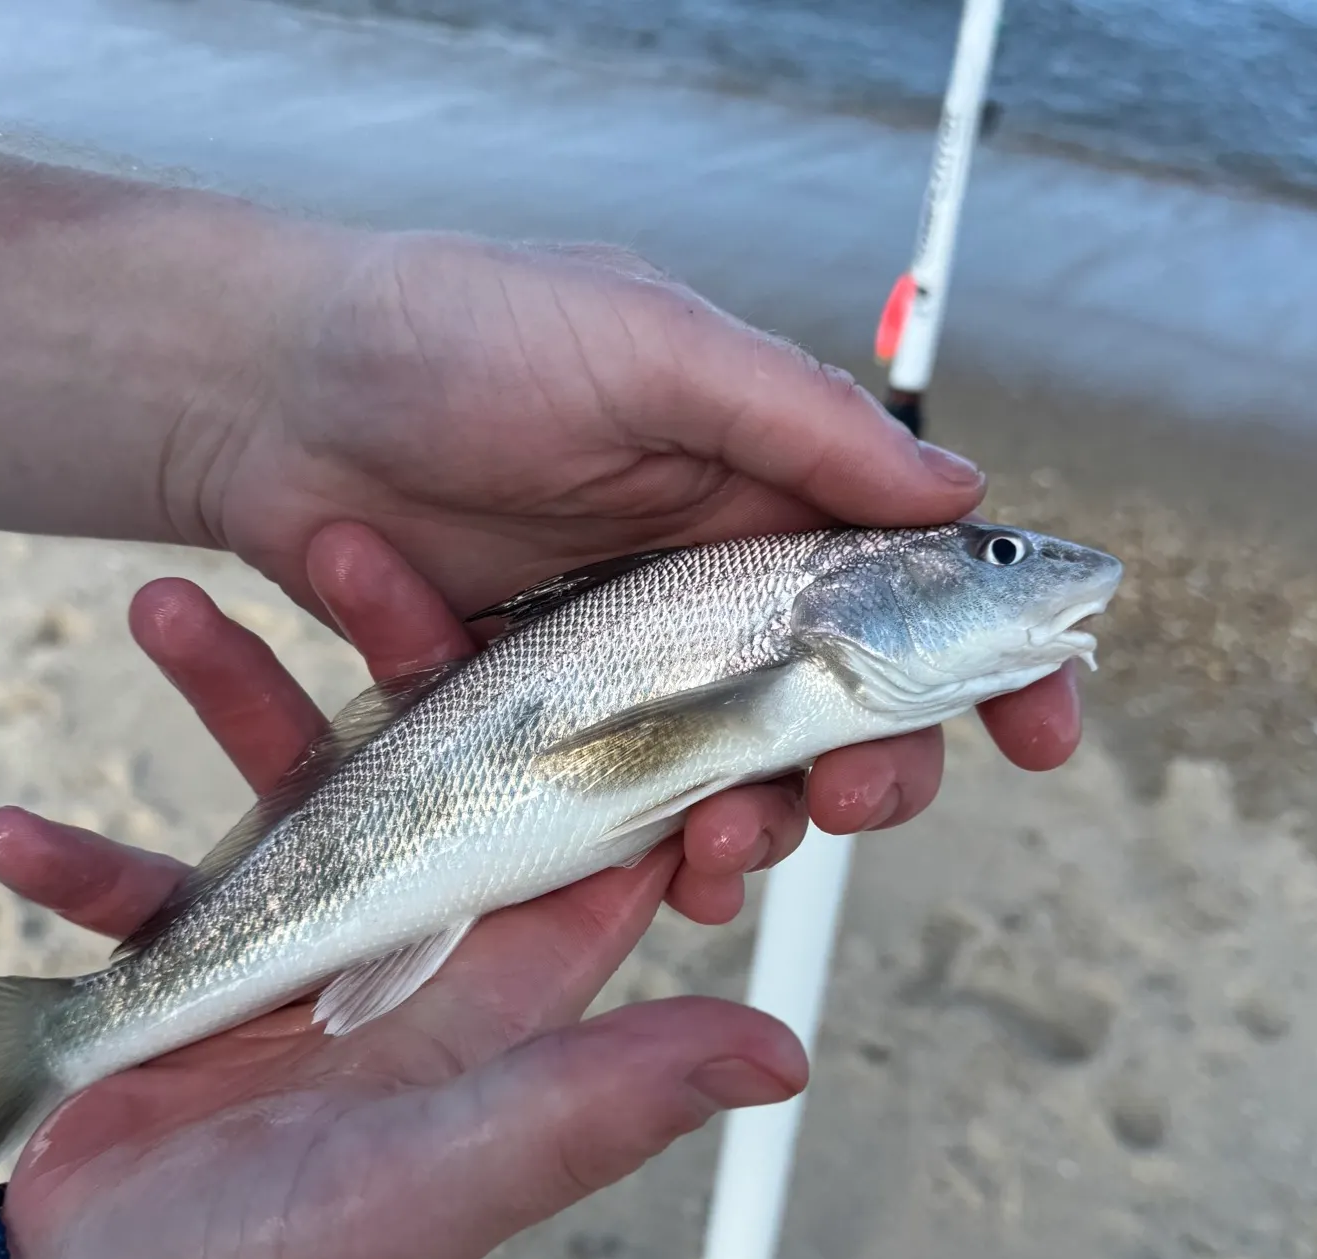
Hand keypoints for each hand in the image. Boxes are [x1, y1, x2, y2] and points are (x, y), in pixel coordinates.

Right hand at [0, 524, 809, 1258]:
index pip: (595, 825)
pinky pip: (144, 892)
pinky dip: (82, 865)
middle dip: (394, 655)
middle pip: (432, 761)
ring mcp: (309, 941)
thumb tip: (782, 1053)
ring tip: (163, 607)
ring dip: (225, 702)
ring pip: (286, 787)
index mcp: (508, 975)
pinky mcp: (203, 964)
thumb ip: (600, 1099)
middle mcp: (422, 939)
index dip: (611, 721)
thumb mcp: (461, 1173)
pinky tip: (13, 833)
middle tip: (347, 548)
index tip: (592, 602)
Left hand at [178, 230, 1081, 837]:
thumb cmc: (456, 335)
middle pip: (847, 708)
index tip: (1047, 739)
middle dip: (877, 772)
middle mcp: (712, 582)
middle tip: (848, 801)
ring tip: (722, 846)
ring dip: (765, 826)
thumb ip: (798, 425)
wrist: (269, 391)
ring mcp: (631, 657)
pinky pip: (629, 795)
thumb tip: (960, 494)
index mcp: (761, 488)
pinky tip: (665, 865)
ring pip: (747, 772)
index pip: (916, 584)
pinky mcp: (547, 711)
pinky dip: (661, 841)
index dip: (995, 663)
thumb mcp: (646, 347)